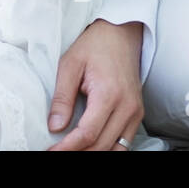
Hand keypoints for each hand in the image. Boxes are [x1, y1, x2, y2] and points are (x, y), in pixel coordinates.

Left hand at [46, 19, 144, 150]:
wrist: (120, 34)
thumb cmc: (94, 46)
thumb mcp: (70, 65)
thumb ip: (62, 98)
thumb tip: (55, 126)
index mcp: (109, 94)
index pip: (87, 134)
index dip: (67, 147)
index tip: (51, 151)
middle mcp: (127, 108)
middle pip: (101, 146)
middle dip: (77, 153)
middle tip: (56, 153)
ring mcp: (135, 112)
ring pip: (116, 149)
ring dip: (93, 153)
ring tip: (72, 150)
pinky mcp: (137, 114)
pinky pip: (125, 143)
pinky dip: (108, 149)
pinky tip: (90, 146)